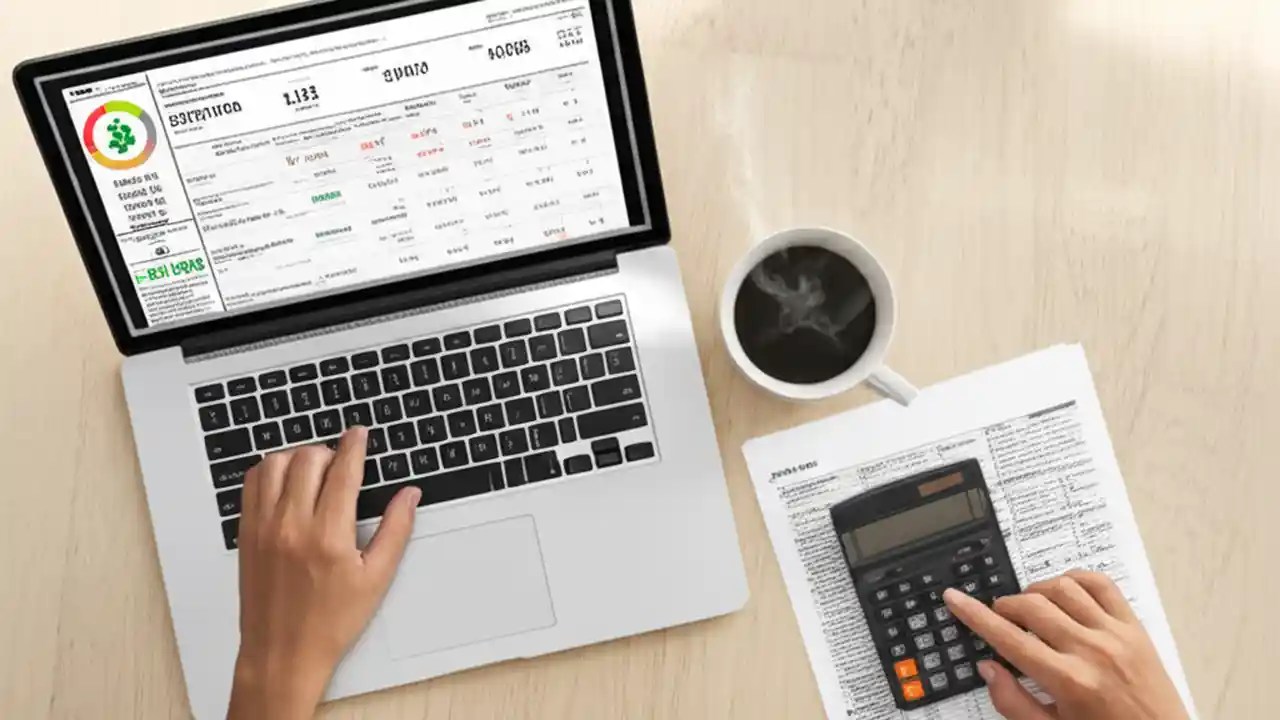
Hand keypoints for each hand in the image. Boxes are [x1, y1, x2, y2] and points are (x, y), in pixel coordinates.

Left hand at [228, 428, 420, 719]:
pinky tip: (285, 482)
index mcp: (329, 536)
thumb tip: (409, 496)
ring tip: (313, 470)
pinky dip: (269, 471)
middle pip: (309, 459)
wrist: (283, 652)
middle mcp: (292, 525)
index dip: (355, 444)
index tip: (359, 433)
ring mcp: (264, 527)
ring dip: (298, 457)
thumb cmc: (329, 623)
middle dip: (330, 452)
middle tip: (342, 462)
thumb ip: (396, 531)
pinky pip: (252, 483)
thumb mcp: (376, 579)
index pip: (343, 470)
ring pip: (276, 463)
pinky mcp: (247, 534)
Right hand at [943, 570, 1187, 719]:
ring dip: (1037, 592)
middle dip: (1004, 607)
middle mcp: (1092, 652)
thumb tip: (988, 667)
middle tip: (1000, 619)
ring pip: (1063, 588)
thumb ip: (1014, 702)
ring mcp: (1117, 635)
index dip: (974, 615)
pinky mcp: (1135, 628)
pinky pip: (1102, 584)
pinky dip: (1076, 580)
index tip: (954, 598)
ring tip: (1032, 609)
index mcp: (1069, 682)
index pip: (1008, 637)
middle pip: (1031, 606)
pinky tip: (1065, 594)